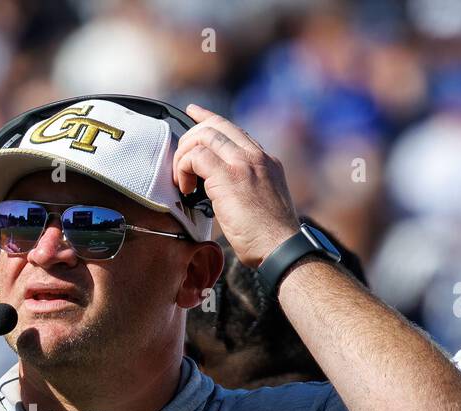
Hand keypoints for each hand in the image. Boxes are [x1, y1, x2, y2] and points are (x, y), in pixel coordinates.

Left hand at [173, 104, 300, 268]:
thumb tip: (216, 190)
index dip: (208, 119)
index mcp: (265, 161)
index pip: (233, 129)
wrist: (281, 248)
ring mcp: (244, 163)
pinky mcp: (230, 176)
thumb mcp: (260, 202)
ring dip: (184, 156)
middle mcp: (257, 156)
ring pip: (204, 137)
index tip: (193, 112)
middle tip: (179, 164)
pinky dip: (184, 169)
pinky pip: (196, 157)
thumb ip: (243, 187)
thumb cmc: (269, 237)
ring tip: (182, 181)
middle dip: (189, 140)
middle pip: (215, 126)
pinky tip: (186, 189)